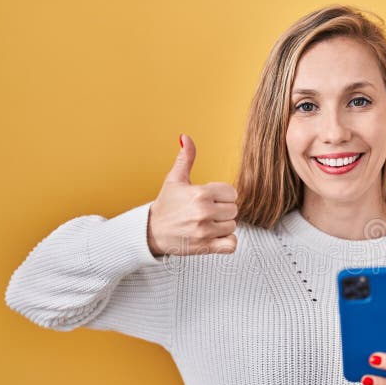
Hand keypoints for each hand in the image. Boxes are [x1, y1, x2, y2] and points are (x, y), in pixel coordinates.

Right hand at [147, 134, 237, 255]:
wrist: (151, 231)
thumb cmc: (166, 205)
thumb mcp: (174, 179)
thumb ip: (185, 158)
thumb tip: (186, 137)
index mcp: (200, 193)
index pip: (232, 192)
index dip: (222, 195)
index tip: (210, 198)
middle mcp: (204, 211)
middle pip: (234, 209)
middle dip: (222, 210)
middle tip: (207, 212)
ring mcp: (205, 231)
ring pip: (232, 226)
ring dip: (223, 226)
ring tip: (207, 224)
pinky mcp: (206, 247)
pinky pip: (231, 244)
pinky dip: (226, 242)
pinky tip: (215, 236)